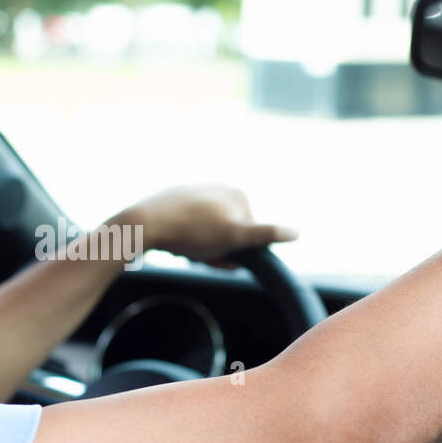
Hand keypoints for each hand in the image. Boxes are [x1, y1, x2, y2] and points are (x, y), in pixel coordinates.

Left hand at [111, 185, 297, 266]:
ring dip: (202, 247)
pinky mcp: (176, 200)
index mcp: (238, 194)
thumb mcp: (235, 235)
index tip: (222, 253)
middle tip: (202, 255)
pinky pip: (190, 228)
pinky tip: (175, 243)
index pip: (250, 234)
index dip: (237, 250)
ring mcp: (197, 193)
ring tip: (186, 249)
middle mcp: (220, 187)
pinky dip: (186, 239)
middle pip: (229, 233)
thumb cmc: (191, 232)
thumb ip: (266, 234)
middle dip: (219, 248)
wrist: (145, 224)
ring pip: (209, 233)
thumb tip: (296, 233)